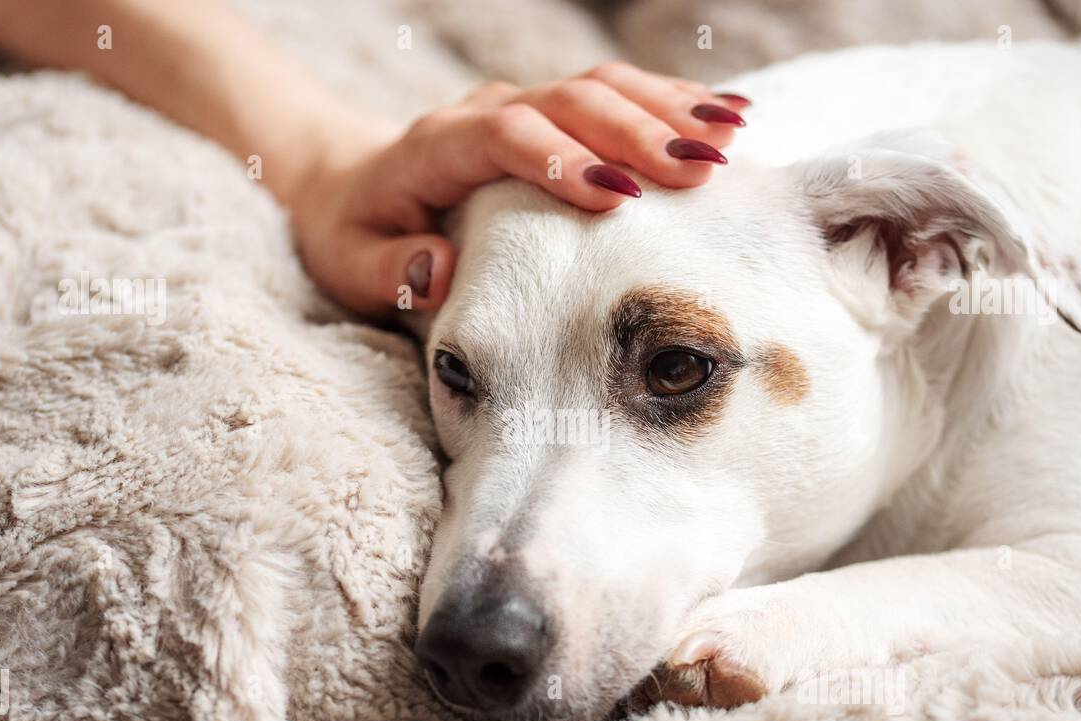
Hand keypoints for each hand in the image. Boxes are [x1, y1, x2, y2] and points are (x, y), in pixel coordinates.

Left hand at [285, 63, 751, 314]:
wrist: (355, 186)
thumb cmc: (356, 236)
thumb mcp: (352, 265)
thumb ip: (389, 271)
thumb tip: (437, 271)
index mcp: (436, 146)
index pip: (503, 136)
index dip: (559, 159)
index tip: (615, 197)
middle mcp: (485, 112)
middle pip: (567, 101)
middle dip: (635, 132)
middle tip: (697, 171)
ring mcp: (523, 105)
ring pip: (601, 88)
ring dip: (668, 110)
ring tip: (729, 141)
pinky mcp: (551, 114)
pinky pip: (616, 95)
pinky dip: (673, 104)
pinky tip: (728, 118)